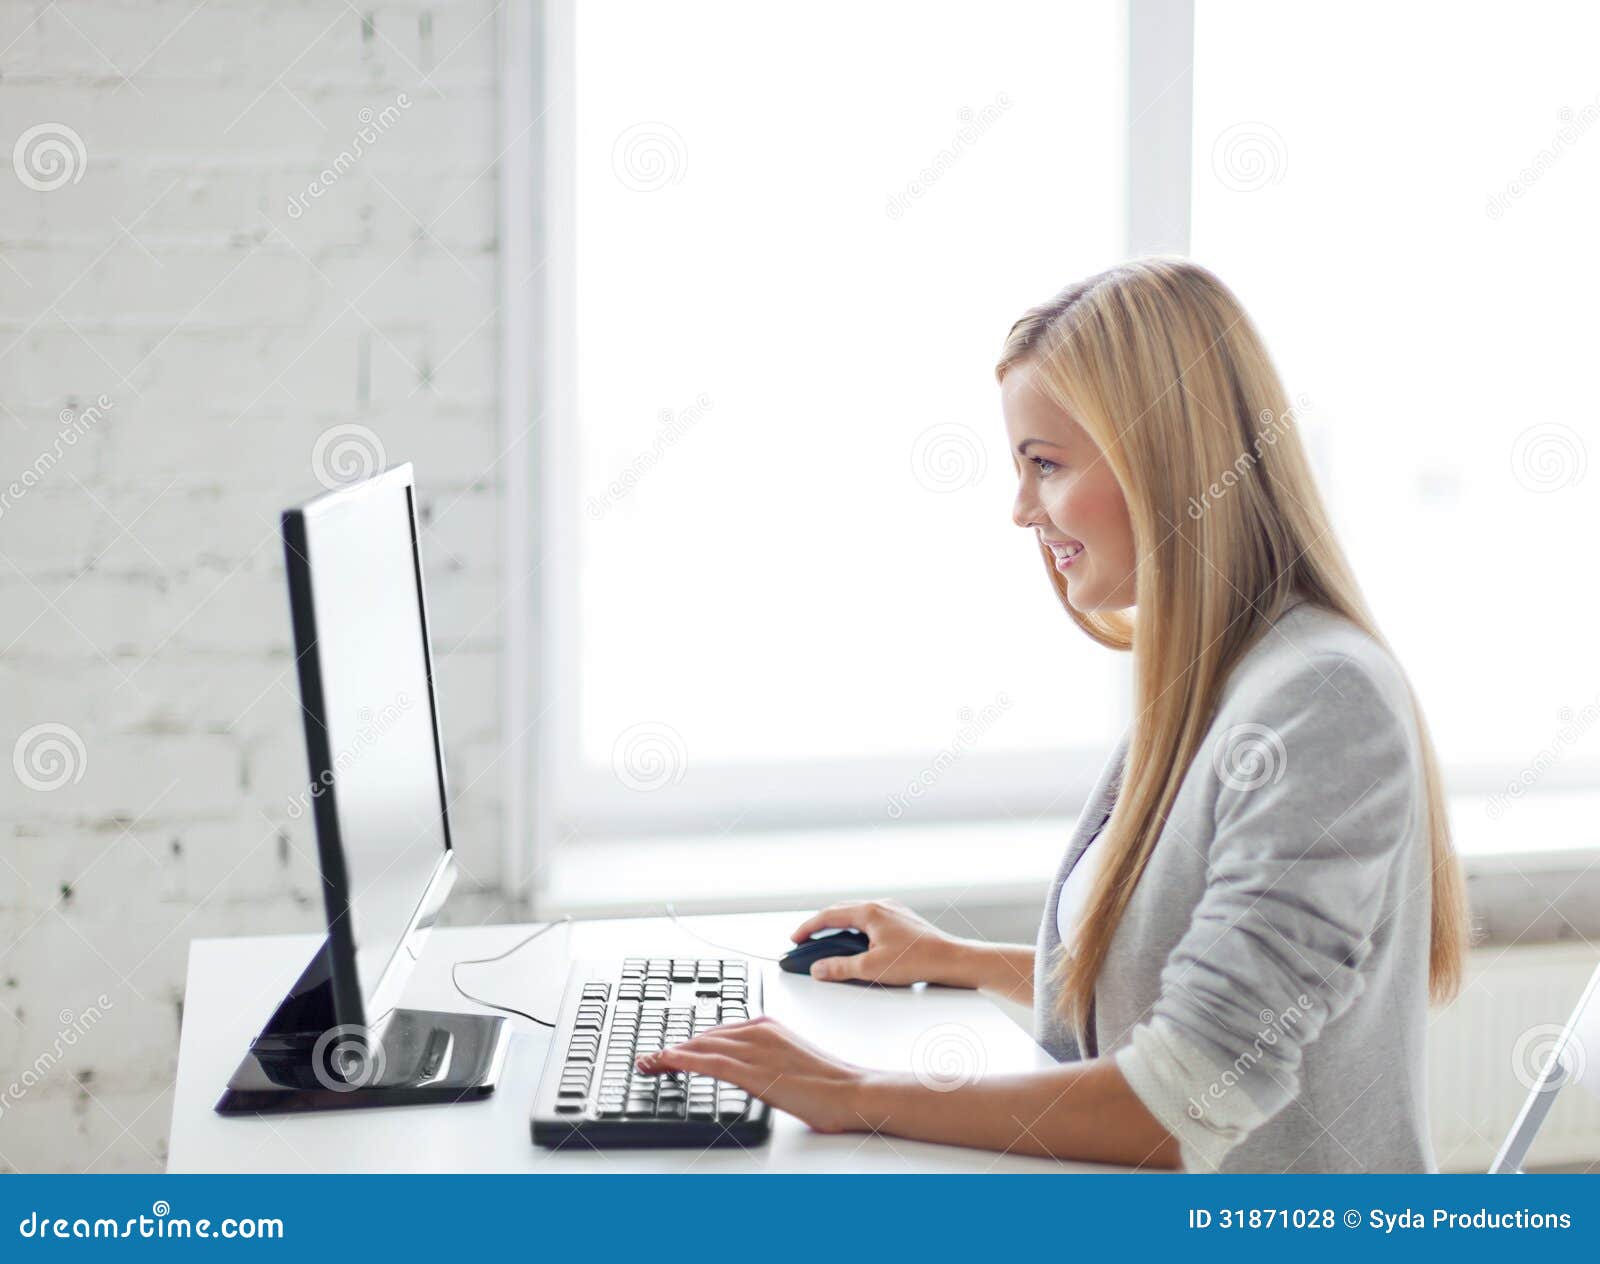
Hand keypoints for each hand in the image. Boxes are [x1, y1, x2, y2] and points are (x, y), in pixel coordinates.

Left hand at [634, 1016, 869, 1134]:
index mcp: (766, 1026)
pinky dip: (685, 1061)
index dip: (690, 1044)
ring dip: (670, 1055)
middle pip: (703, 1038)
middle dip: (674, 1049)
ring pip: (701, 1048)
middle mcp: (757, 1031)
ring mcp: (755, 1049)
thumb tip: (747, 1072)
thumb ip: (765, 1059)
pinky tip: (668, 1062)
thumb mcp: (790, 1061)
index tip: (670, 1053)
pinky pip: (711, 1063)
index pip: (716, 1033)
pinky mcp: (754, 1071)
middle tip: (650, 1060)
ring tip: (649, 1063)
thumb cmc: (828, 1082)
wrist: (851, 1091)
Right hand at [789, 898, 962, 985]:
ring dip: (838, 926)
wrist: (951, 959)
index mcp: (869, 912)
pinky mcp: (902, 920)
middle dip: (820, 925)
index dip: (808, 928)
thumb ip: (840, 967)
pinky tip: (856, 942)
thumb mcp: (871, 968)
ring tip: (827, 942)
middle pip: (840, 910)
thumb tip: (818, 969)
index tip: (795, 939)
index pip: (828, 915)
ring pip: (856, 914)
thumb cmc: (917, 960)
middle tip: (806, 940)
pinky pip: (870, 919)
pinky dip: (855, 928)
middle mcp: (880, 905)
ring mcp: (892, 910)